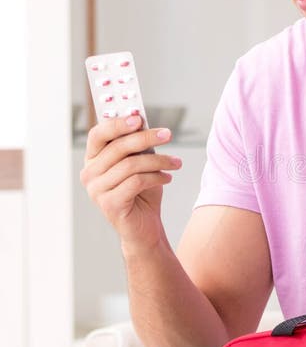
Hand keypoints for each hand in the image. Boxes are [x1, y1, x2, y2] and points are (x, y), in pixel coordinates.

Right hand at [80, 115, 182, 249]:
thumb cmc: (142, 193)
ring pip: (130, 165)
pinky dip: (156, 177)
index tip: (139, 118)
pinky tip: (168, 177)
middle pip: (118, 147)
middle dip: (146, 138)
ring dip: (158, 161)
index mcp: (93, 160)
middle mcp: (89, 174)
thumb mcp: (140, 164)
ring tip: (176, 162)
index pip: (98, 134)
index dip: (118, 124)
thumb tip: (142, 119)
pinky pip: (136, 182)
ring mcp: (96, 190)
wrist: (145, 228)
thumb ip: (136, 145)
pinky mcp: (109, 204)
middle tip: (167, 134)